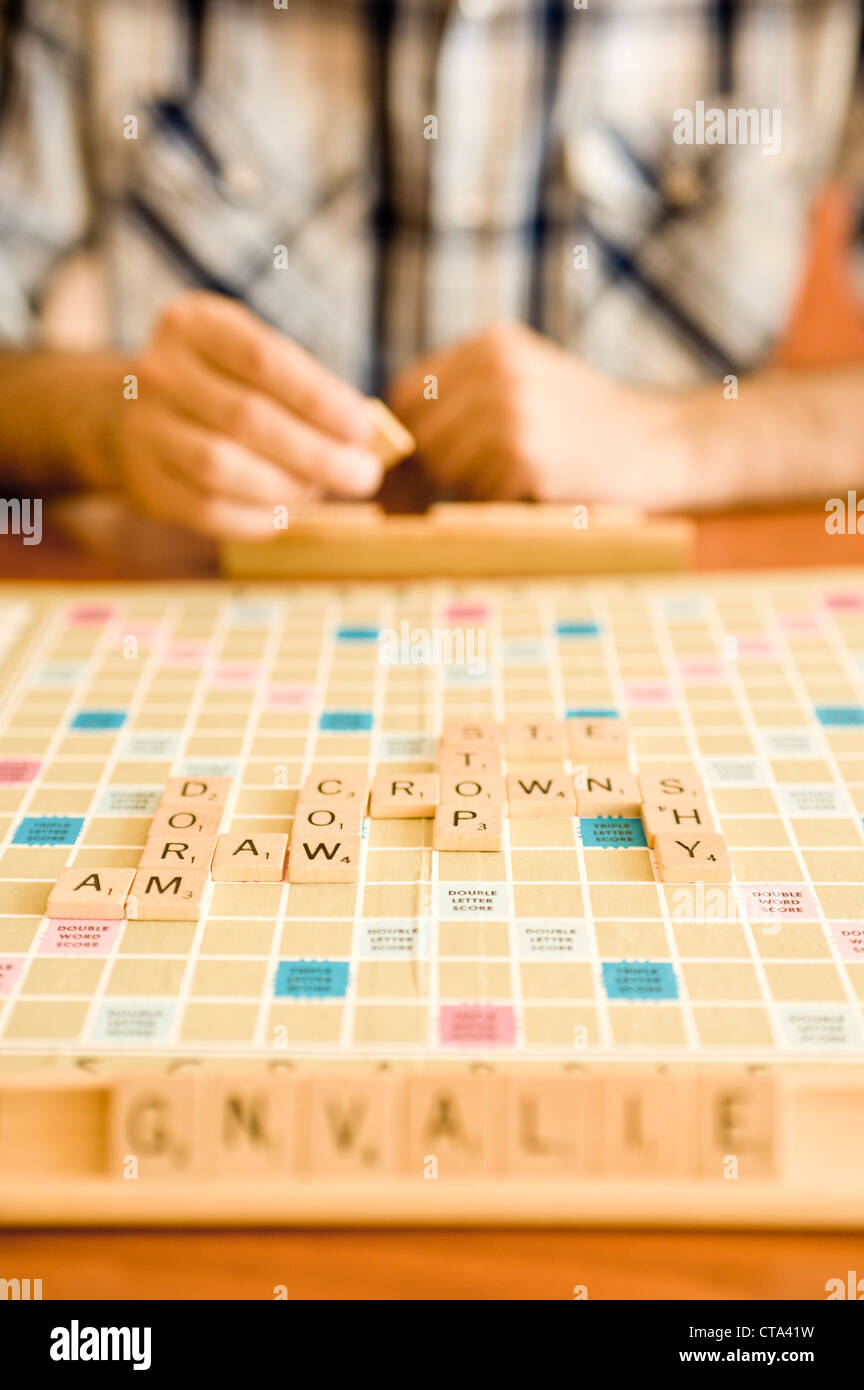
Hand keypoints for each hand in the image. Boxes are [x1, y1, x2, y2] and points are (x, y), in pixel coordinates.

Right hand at [107, 291, 381, 538]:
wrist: (133, 416)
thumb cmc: (222, 385)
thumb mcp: (255, 362)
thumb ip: (305, 388)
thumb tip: (363, 440)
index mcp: (193, 325)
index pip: (263, 359)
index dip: (318, 398)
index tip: (362, 429)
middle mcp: (159, 372)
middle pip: (246, 417)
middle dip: (315, 452)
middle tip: (363, 476)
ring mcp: (145, 429)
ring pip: (222, 467)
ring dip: (286, 487)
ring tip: (321, 491)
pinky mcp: (146, 482)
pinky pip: (207, 510)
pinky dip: (256, 518)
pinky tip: (286, 513)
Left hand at [388, 321, 691, 509]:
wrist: (663, 443)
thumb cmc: (589, 424)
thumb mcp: (529, 379)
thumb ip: (467, 392)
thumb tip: (384, 438)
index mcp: (494, 343)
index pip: (408, 391)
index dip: (411, 432)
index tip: (434, 457)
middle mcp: (498, 369)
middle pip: (421, 434)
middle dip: (439, 466)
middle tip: (485, 478)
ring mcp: (511, 412)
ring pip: (444, 468)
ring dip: (469, 488)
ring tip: (519, 479)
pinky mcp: (526, 458)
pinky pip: (477, 495)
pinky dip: (499, 504)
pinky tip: (537, 490)